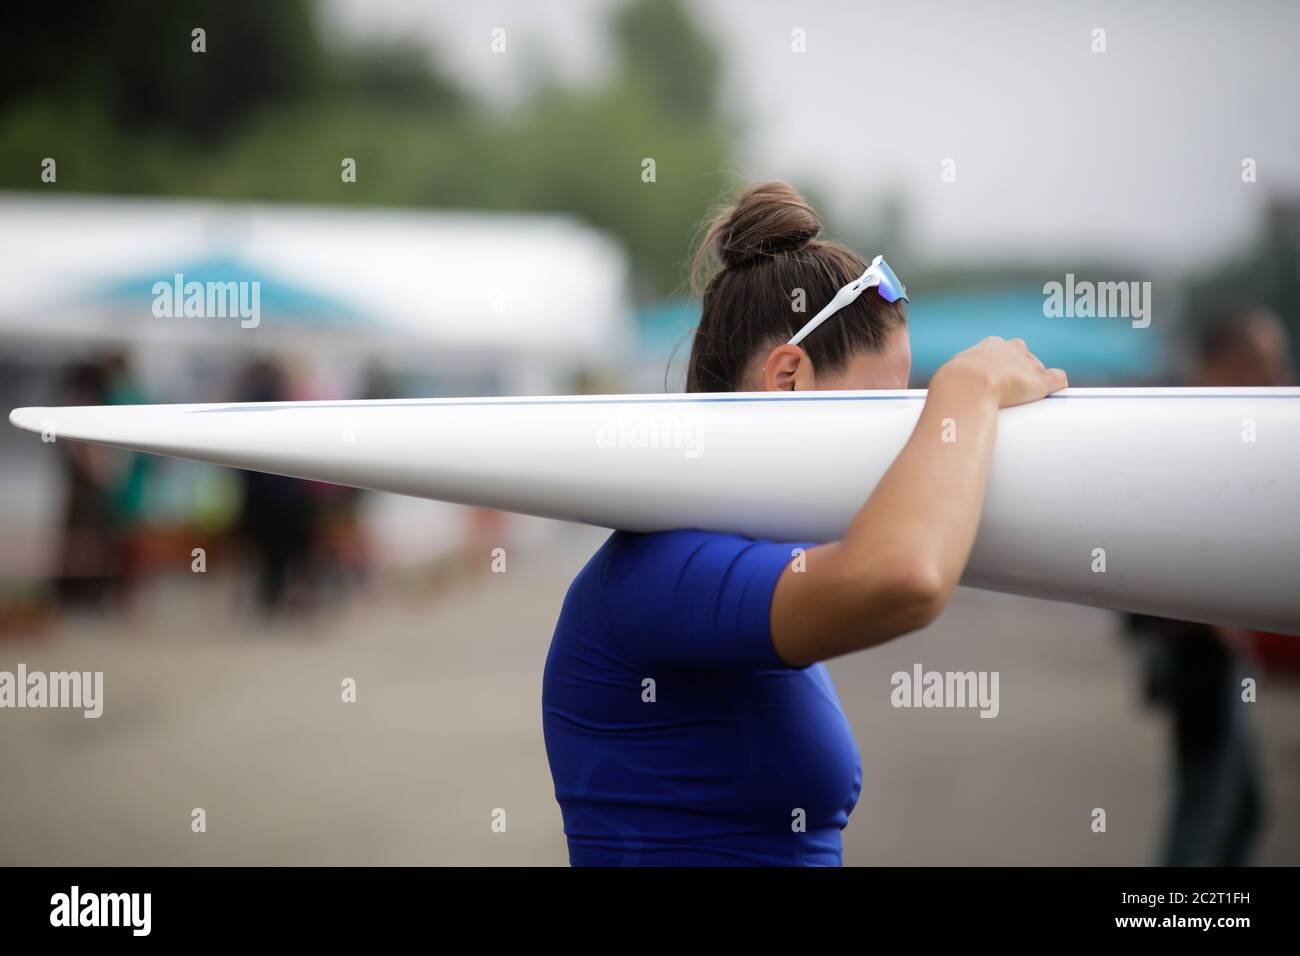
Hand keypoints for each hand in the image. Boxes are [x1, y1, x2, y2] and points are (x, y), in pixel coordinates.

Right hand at [933, 337, 1067, 408]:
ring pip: (1038, 371)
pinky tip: (1054, 396)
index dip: (999, 368)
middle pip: (1023, 359)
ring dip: (1033, 384)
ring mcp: (1030, 364)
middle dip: (1019, 373)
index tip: (994, 381)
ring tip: (1023, 403)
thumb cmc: (953, 385)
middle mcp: (1014, 349)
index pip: (1002, 351)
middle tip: (1007, 393)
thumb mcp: (950, 376)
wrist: (967, 386)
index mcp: (992, 345)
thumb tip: (947, 398)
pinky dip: (1058, 387)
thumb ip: (955, 381)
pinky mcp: (1043, 380)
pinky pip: (1059, 379)